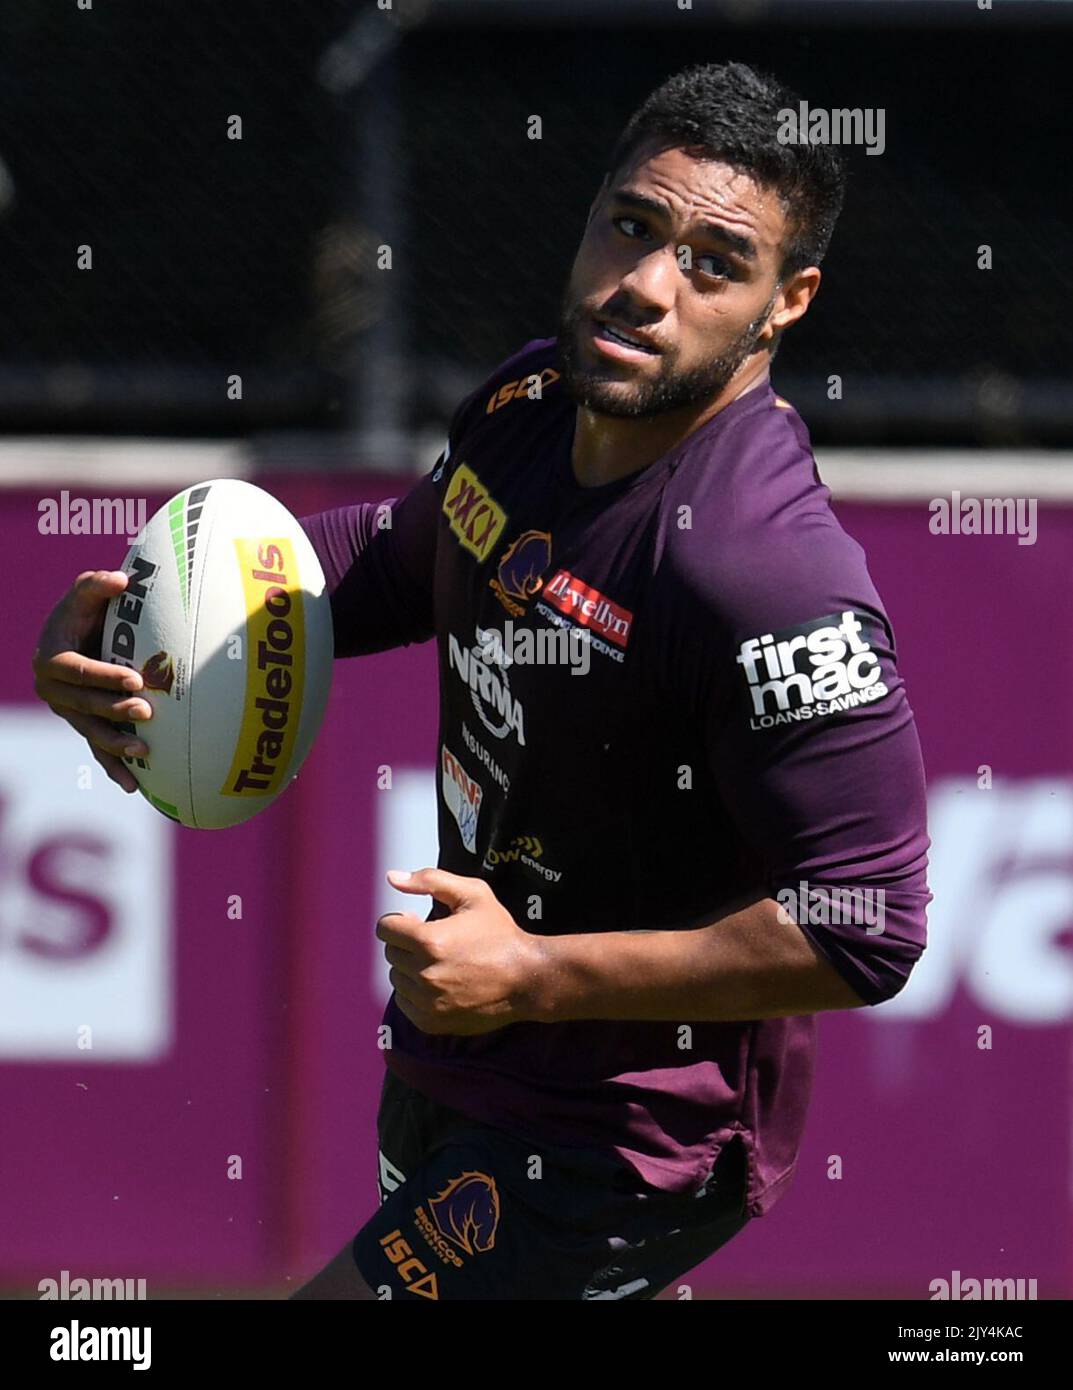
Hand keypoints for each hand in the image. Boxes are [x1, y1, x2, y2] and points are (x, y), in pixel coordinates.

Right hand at [31, 570, 152, 791]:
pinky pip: (96, 750)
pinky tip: (134, 786)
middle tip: (147, 712)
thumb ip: (98, 584)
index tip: (135, 679)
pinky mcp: (82, 726)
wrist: (78, 634)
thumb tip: (123, 580)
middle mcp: (53, 691)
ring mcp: (67, 712)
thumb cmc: (86, 610)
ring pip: (90, 731)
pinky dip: (113, 768)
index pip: (80, 671)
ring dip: (116, 745)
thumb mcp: (86, 593)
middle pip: (85, 705)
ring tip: (145, 752)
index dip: (106, 676)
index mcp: (52, 659)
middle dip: (115, 711)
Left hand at [376, 868, 545, 1035]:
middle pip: (391, 953)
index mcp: (429, 940)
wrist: (527, 978)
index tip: (416, 922)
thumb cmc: (500, 933)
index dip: (400, 921)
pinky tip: (440, 984)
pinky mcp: (431, 1022)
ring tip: (439, 963)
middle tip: (434, 942)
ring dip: (410, 968)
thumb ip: (430, 880)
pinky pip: (405, 1003)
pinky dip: (415, 993)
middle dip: (406, 944)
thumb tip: (391, 877)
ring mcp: (427, 1001)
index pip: (385, 928)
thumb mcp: (473, 894)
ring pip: (397, 979)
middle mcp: (424, 973)